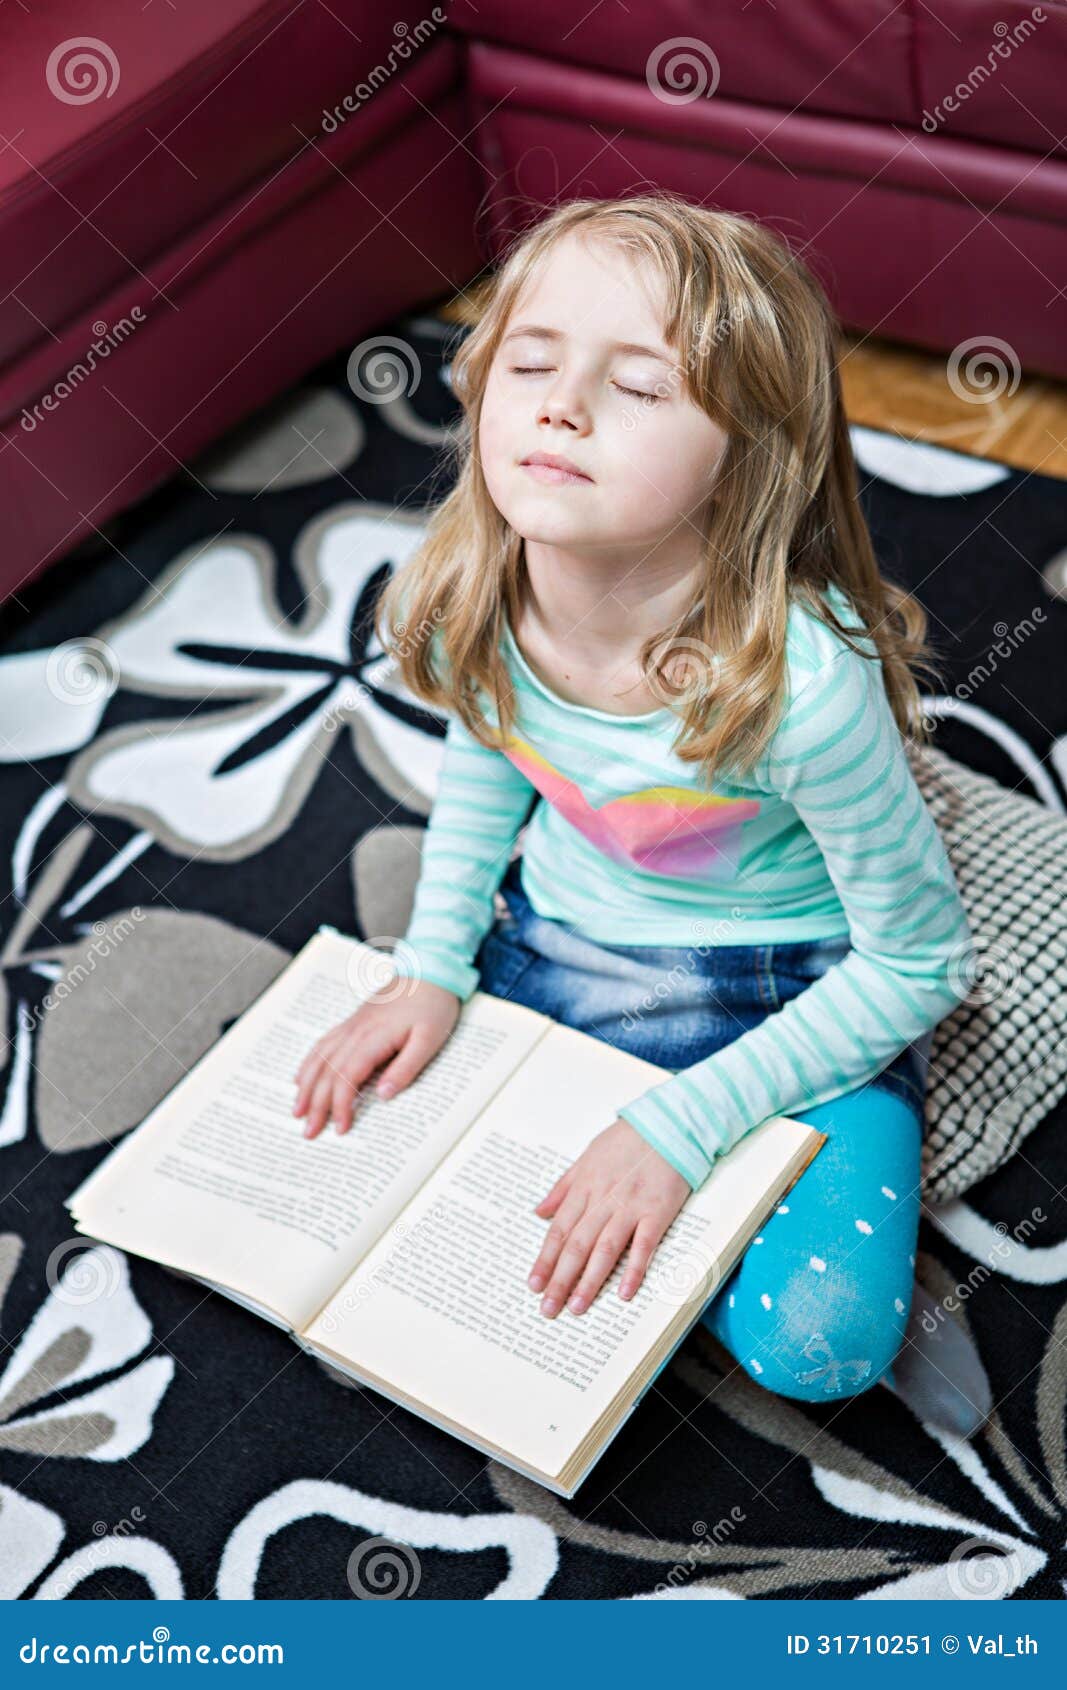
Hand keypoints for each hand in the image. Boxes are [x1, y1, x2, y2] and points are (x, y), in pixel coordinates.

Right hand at [292, 977, 459, 1137]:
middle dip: (316, 1106)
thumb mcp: (429, 1040)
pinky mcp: (352, 1023)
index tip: (340, 1129)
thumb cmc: (433, 1006)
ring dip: (306, 1087)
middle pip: (327, 1074)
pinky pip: (322, 1045)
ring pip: (319, 1060)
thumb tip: (383, 1097)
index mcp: (373, 1040)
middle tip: (309, 1133)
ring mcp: (351, 1027)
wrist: (429, 972)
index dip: (340, 1106)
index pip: (347, 1079)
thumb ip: (405, 1069)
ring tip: (297, 1111)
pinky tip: (301, 1078)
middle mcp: (355, 1033)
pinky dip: (308, 1064)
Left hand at [527, 1118, 690, 1317]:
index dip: (545, 1260)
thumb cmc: (627, 1140)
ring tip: (577, 1307)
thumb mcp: (587, 1156)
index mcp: (585, 1187)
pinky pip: (644, 1245)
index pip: (560, 1230)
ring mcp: (631, 1207)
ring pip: (605, 1250)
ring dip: (590, 1281)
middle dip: (560, 1280)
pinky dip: (634, 1269)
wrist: (668, 1124)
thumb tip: (539, 1212)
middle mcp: (604, 1200)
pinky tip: (625, 1292)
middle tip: (548, 1309)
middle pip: (577, 1245)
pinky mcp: (658, 1212)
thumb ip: (563, 1187)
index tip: (534, 1285)